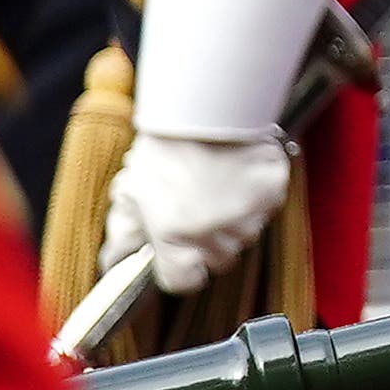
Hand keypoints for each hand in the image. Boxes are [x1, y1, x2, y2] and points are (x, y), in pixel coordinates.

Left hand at [102, 126, 288, 296]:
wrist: (207, 108)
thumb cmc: (165, 149)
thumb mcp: (131, 192)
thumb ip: (123, 234)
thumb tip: (115, 263)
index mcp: (176, 239)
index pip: (184, 282)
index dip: (178, 269)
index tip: (175, 254)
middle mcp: (216, 234)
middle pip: (216, 261)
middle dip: (204, 244)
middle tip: (193, 212)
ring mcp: (250, 215)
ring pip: (243, 236)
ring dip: (231, 223)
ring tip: (215, 190)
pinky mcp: (274, 193)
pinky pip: (265, 210)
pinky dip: (254, 200)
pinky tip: (236, 177)